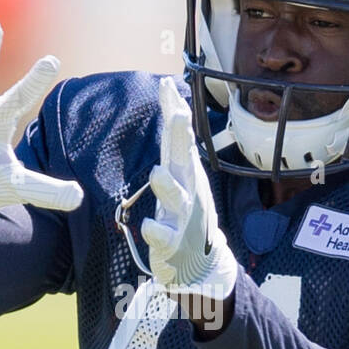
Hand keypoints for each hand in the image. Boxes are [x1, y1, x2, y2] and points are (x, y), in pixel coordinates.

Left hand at [142, 78, 237, 311]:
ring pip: (175, 198)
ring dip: (167, 186)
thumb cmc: (186, 214)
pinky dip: (157, 231)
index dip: (173, 112)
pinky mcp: (172, 243)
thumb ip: (174, 146)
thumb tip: (173, 109)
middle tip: (178, 114)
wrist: (200, 263)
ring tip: (157, 172)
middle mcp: (186, 190)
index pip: (177, 137)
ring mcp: (181, 217)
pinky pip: (163, 236)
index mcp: (185, 173)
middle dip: (181, 137)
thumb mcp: (183, 176)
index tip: (167, 85)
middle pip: (183, 160)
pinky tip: (148, 226)